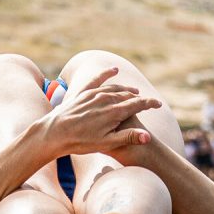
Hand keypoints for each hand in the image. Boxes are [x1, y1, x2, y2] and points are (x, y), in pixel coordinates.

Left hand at [39, 67, 159, 157]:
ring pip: (114, 88)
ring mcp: (94, 94)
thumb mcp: (107, 143)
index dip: (150, 103)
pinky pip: (97, 79)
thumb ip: (128, 137)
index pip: (138, 104)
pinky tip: (113, 70)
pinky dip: (106, 74)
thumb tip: (147, 137)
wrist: (55, 133)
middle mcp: (105, 99)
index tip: (158, 104)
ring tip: (133, 92)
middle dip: (139, 97)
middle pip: (127, 95)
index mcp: (114, 112)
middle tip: (148, 101)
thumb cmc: (81, 142)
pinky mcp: (83, 92)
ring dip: (125, 89)